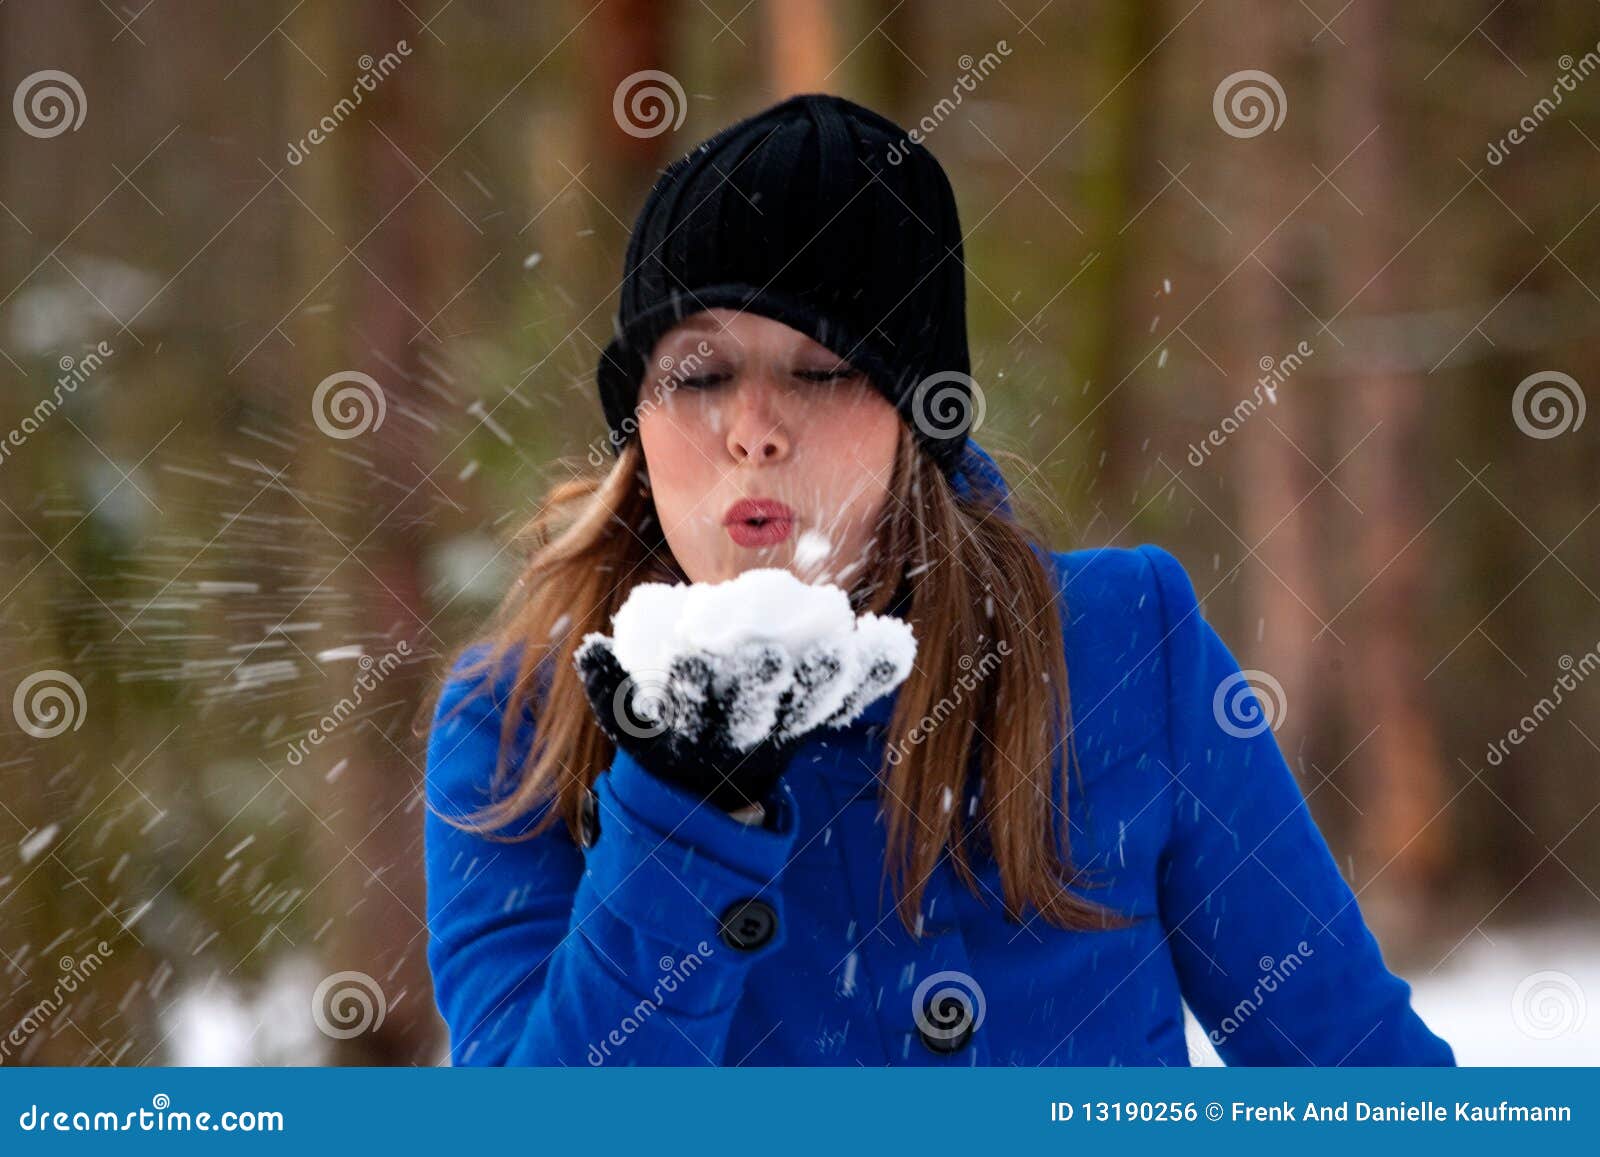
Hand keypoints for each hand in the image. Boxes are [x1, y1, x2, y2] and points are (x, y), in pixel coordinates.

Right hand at [574, 619, 912, 813]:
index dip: (692, 684)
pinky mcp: (818, 719)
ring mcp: (785, 728)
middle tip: (770, 652)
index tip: (692, 658)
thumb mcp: (629, 723)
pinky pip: (850, 700)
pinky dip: (874, 674)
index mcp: (695, 731)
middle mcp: (743, 734)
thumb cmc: (665, 737)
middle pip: (755, 710)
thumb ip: (608, 687)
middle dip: (761, 682)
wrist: (713, 790)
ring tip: (840, 646)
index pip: (692, 705)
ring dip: (824, 679)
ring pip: (808, 706)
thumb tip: (590, 647)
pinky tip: (896, 641)